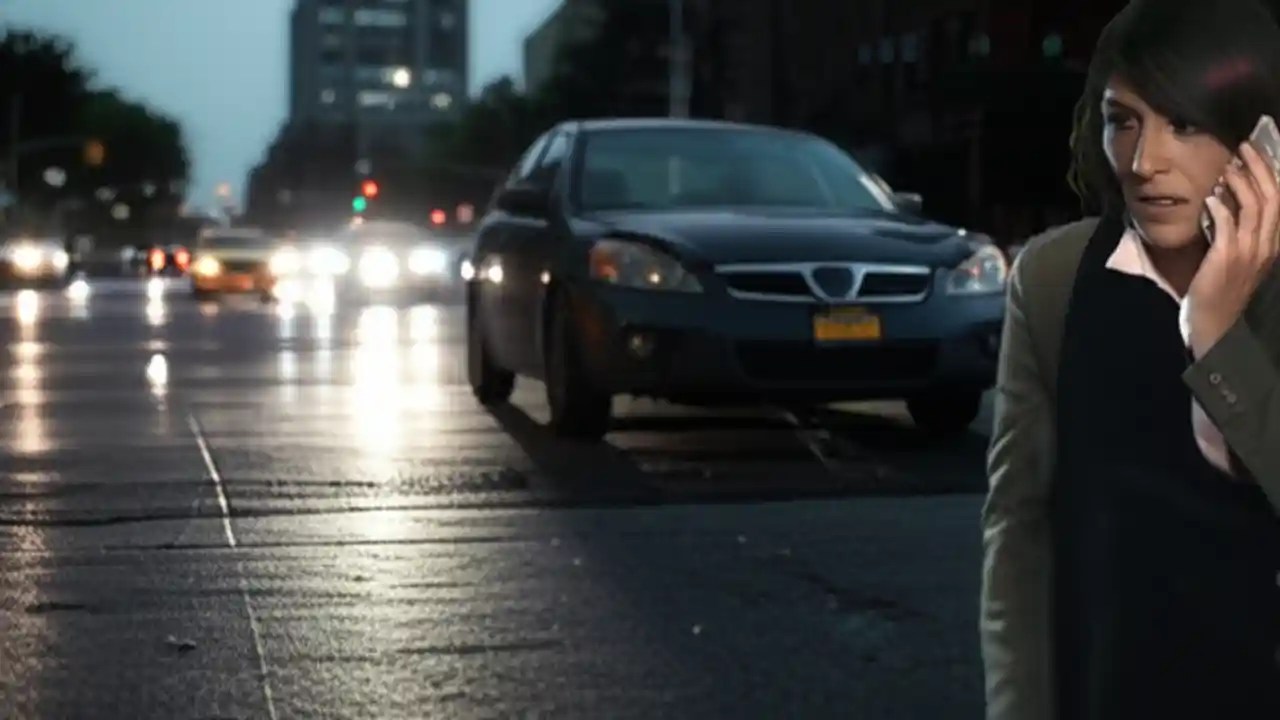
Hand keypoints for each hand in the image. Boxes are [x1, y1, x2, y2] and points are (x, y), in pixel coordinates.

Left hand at [1187, 141, 1279, 356]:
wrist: (1213, 329)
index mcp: (1272, 246)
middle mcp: (1266, 247)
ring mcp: (1248, 253)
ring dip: (1240, 182)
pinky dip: (1221, 208)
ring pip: (1253, 207)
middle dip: (1260, 168)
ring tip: (1227, 166)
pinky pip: (1227, 226)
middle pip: (1272, 198)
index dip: (1272, 174)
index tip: (1258, 152)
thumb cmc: (1221, 294)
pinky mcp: (1226, 260)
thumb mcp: (1237, 260)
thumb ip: (1236, 234)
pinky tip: (1211, 197)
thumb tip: (1225, 202)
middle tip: (1244, 147)